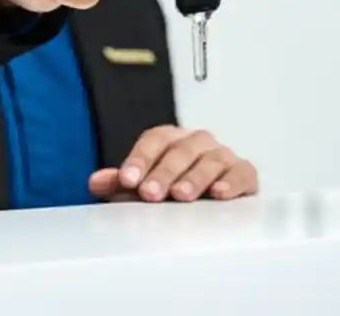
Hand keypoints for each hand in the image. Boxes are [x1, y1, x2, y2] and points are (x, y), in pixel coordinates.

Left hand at [88, 125, 257, 202]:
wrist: (212, 199)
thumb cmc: (174, 188)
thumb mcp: (144, 187)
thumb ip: (120, 183)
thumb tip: (95, 182)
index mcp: (171, 140)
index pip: (154, 141)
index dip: (139, 159)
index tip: (126, 179)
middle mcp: (197, 143)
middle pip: (181, 150)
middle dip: (164, 172)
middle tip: (150, 193)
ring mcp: (222, 156)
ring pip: (211, 160)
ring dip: (195, 178)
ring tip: (181, 195)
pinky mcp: (244, 173)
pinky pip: (242, 172)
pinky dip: (232, 182)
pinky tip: (220, 193)